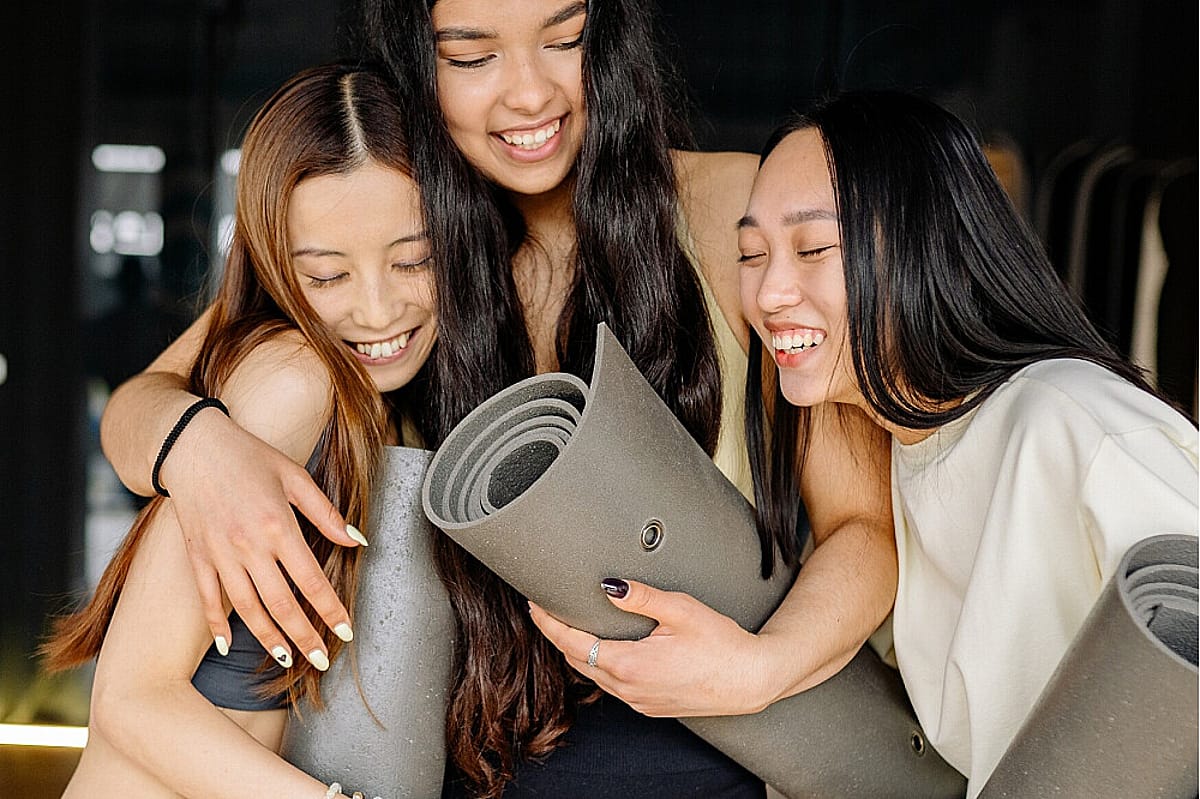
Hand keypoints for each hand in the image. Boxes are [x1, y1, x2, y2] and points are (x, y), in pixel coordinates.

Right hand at [161, 408, 359, 666]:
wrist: (192, 445)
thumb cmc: (248, 456)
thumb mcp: (294, 476)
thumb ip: (326, 513)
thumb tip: (358, 539)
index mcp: (278, 526)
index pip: (312, 580)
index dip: (331, 610)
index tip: (346, 632)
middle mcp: (249, 546)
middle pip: (282, 603)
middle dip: (305, 636)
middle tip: (322, 660)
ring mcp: (220, 554)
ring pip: (247, 608)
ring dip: (268, 637)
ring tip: (286, 659)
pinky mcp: (197, 556)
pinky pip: (207, 598)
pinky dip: (216, 625)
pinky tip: (227, 646)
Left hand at [529, 580, 775, 716]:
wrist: (750, 679)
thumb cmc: (721, 643)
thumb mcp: (681, 610)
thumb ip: (641, 597)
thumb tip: (609, 586)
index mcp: (630, 665)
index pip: (573, 643)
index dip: (550, 624)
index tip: (535, 606)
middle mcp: (629, 689)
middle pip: (578, 661)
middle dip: (558, 636)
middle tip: (544, 611)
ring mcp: (639, 701)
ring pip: (594, 676)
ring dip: (577, 652)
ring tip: (568, 626)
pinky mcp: (650, 706)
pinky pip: (613, 686)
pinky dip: (599, 667)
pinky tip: (602, 650)